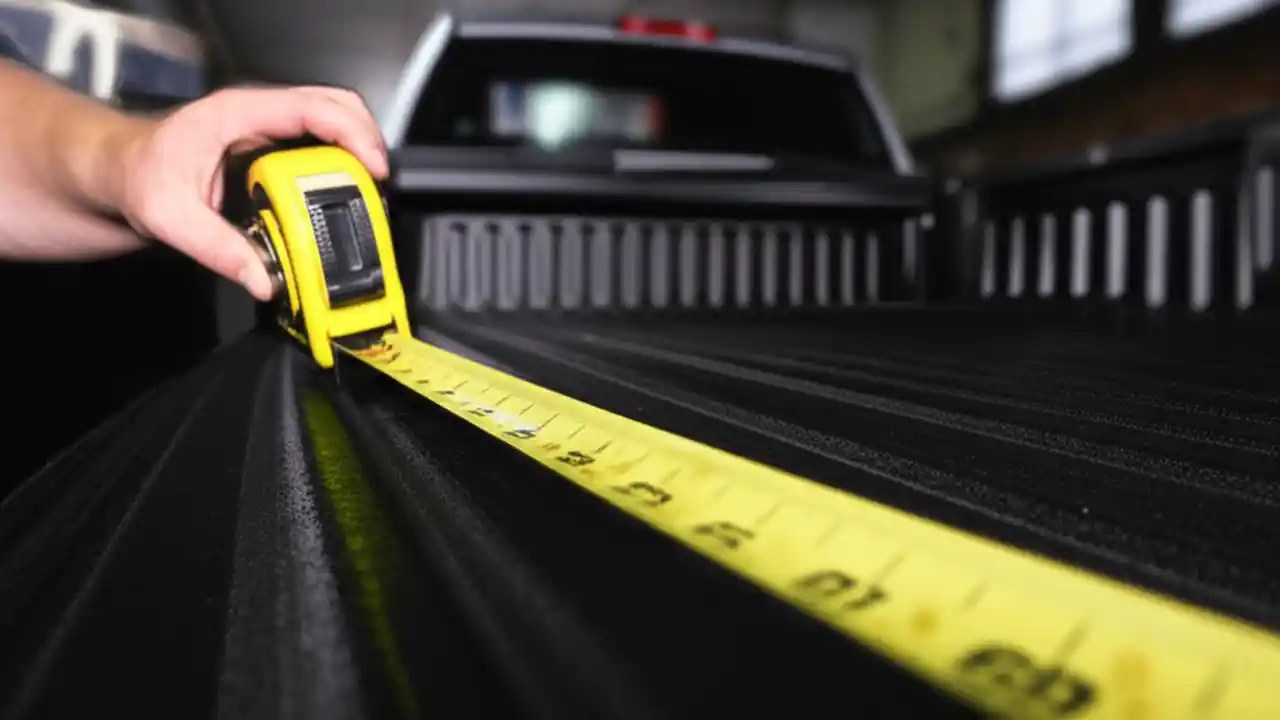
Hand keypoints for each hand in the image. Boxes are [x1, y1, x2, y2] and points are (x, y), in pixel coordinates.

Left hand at [112, 86, 388, 299]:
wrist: (120, 171)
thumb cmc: (137, 176)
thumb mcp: (167, 216)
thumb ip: (215, 249)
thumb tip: (263, 280)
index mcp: (238, 112)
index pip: (312, 107)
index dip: (352, 134)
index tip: (373, 169)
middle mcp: (261, 114)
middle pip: (336, 106)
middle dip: (367, 140)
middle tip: (381, 184)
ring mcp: (270, 129)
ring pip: (334, 124)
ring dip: (358, 153)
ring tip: (370, 194)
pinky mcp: (274, 149)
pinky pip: (321, 146)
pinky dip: (344, 166)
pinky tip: (347, 195)